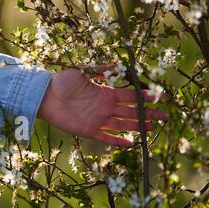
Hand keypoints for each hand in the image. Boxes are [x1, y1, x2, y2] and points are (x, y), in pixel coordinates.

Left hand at [35, 62, 167, 146]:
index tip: (158, 98)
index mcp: (104, 93)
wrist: (44, 96)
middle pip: (130, 111)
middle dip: (147, 114)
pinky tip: (131, 143)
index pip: (129, 96)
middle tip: (164, 116)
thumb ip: (100, 70)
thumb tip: (117, 64)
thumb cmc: (61, 82)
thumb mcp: (82, 72)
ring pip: (123, 124)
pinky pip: (107, 137)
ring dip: (137, 127)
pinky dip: (118, 140)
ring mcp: (98, 119)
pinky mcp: (89, 130)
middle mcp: (104, 107)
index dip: (143, 98)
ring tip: (153, 128)